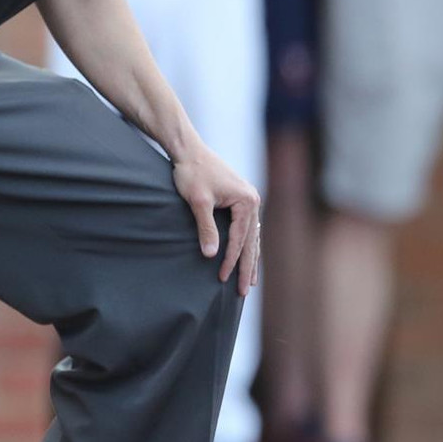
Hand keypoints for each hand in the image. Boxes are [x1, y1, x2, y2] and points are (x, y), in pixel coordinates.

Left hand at [173, 148, 261, 295]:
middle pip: (251, 241)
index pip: (240, 239)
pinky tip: (246, 256)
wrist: (189, 150)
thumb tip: (212, 255)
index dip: (231, 260)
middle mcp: (253, 201)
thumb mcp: (197, 202)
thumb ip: (206, 229)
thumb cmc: (192, 173)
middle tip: (244, 291)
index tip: (223, 278)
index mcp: (247, 201)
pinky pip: (247, 228)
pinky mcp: (240, 200)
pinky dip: (246, 245)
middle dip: (247, 267)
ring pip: (252, 237)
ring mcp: (248, 200)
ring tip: (250, 281)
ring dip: (250, 259)